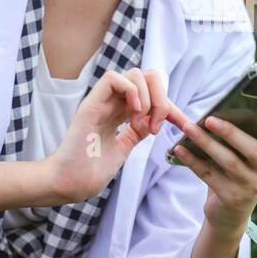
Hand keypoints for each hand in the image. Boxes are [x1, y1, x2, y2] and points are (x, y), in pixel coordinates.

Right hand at [46, 68, 180, 203]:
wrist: (71, 184)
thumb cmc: (92, 171)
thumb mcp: (124, 147)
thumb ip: (137, 131)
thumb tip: (155, 120)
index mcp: (120, 112)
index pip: (152, 96)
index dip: (172, 108)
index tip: (185, 125)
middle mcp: (112, 103)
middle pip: (147, 77)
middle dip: (162, 98)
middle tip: (157, 125)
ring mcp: (101, 101)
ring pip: (134, 74)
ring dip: (148, 98)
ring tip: (142, 125)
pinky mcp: (90, 104)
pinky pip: (114, 79)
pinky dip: (132, 93)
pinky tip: (134, 115)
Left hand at [167, 102, 256, 231]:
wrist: (229, 215)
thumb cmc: (237, 174)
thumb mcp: (246, 158)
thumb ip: (241, 137)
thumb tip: (215, 111)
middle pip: (254, 149)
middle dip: (230, 132)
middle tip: (209, 119)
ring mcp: (251, 187)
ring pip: (228, 161)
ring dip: (206, 143)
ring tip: (188, 128)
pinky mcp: (232, 198)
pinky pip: (208, 175)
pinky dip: (192, 160)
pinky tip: (179, 148)